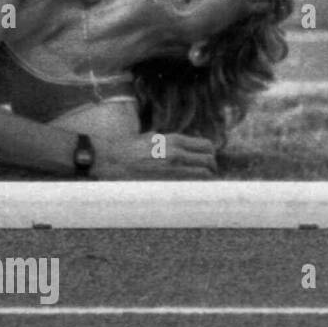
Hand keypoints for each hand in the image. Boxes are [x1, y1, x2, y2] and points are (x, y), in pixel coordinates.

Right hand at [92, 132, 217, 178]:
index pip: (207, 146)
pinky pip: (191, 185)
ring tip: (200, 181)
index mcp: (175, 140)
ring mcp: (173, 169)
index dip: (210, 153)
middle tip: (208, 172)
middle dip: (211, 167)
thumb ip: (172, 142)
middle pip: (210, 160)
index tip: (208, 159)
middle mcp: (177, 153)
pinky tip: (190, 188)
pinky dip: (196, 186)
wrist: (115, 160)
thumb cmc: (133, 150)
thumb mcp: (155, 138)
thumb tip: (188, 148)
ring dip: (206, 178)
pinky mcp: (168, 182)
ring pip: (205, 175)